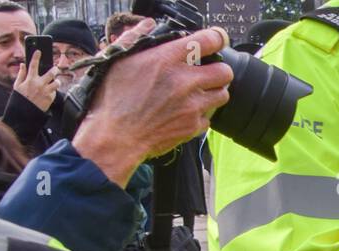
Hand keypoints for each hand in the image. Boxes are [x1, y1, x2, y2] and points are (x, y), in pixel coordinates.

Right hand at [13, 52, 59, 111]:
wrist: (26, 112)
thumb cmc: (21, 98)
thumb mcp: (18, 85)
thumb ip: (21, 74)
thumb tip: (22, 64)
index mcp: (30, 79)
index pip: (34, 65)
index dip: (36, 57)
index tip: (39, 51)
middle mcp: (39, 84)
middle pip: (51, 73)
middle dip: (55, 69)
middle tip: (56, 69)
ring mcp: (46, 91)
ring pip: (57, 83)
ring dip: (57, 81)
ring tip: (55, 82)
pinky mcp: (51, 98)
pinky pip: (55, 92)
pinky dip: (53, 91)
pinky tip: (49, 92)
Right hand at [72, 22, 233, 187]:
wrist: (117, 137)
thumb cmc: (113, 99)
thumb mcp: (119, 60)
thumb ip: (135, 38)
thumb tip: (148, 25)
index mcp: (166, 59)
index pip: (207, 42)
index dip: (215, 40)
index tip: (215, 42)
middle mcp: (184, 81)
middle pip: (225, 71)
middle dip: (219, 70)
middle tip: (209, 73)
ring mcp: (192, 106)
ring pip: (223, 94)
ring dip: (214, 92)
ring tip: (199, 93)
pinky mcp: (194, 126)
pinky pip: (209, 117)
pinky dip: (201, 115)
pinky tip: (186, 112)